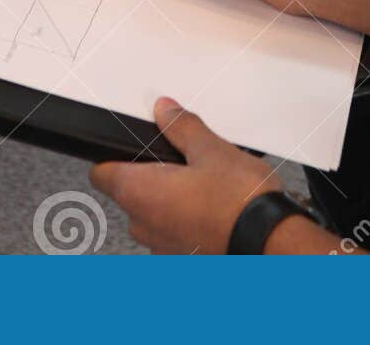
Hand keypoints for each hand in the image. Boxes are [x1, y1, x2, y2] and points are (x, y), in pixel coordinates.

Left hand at [91, 98, 281, 253]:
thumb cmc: (239, 202)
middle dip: (147, 175)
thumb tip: (164, 110)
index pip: (101, 173)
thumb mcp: (210, 148)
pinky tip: (209, 206)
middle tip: (177, 158)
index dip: (110, 155)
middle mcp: (143, 225)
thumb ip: (181, 127)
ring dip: (166, 199)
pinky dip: (182, 219)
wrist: (268, 242)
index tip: (124, 144)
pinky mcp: (182, 258)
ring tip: (199, 182)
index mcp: (140, 193)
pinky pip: (171, 232)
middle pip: (128, 192)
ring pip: (151, 215)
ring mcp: (161, 247)